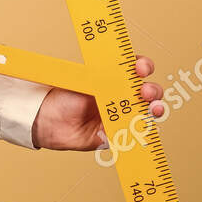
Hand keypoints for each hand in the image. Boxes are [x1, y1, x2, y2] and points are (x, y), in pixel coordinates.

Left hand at [30, 54, 164, 150]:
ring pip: (146, 113)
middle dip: (152, 90)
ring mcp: (119, 115)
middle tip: (145, 92)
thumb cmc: (63, 96)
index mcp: (113, 78)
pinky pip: (133, 134)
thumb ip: (105, 79)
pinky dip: (141, 130)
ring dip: (154, 110)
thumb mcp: (85, 81)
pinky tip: (142, 127)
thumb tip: (126, 78)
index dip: (143, 67)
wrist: (47, 119)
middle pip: (147, 92)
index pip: (136, 69)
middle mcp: (120, 96)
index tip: (140, 68)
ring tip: (152, 109)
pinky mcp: (115, 134)